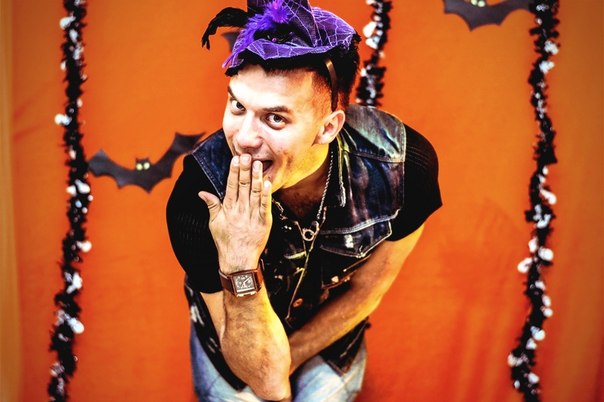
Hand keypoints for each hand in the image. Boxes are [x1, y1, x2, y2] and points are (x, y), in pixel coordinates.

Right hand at [198, 154, 271, 272]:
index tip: (236, 159)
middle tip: (248, 156)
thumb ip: (211, 205)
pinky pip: (265, 206)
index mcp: (228, 209)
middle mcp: (240, 211)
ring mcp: (252, 216)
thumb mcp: (214, 224)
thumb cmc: (225, 242)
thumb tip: (202, 192)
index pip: (230, 186)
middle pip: (242, 186)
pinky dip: (266, 194)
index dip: (233, 172)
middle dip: (245, 170)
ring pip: (254, 193)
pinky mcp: (264, 222)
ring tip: (259, 164)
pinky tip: (268, 182)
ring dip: (256, 177)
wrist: (238, 261)